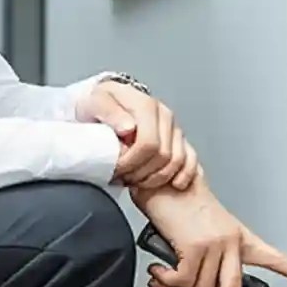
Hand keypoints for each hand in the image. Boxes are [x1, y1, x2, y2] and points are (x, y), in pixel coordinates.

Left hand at [77, 80, 198, 190]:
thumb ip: (111, 114)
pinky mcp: (180, 138)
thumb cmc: (100, 105)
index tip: (115, 170)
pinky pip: (190, 162)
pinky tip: (163, 183)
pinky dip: (180, 176)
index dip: (131, 163)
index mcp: (146, 106)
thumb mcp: (96, 103)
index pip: (148, 143)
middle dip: (141, 173)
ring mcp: (175, 126)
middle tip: (122, 178)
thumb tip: (128, 129)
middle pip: (162, 155)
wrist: (108, 103)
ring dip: (155, 178)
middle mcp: (164, 115)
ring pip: (176, 161)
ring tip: (134, 180)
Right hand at [132, 175, 286, 286]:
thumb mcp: (199, 231)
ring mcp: (215, 243)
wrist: (162, 183)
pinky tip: (159, 273)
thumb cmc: (177, 203)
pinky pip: (182, 282)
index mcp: (238, 237)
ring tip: (164, 284)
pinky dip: (166, 283)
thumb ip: (204, 259)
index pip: (275, 257)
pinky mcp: (196, 245)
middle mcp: (231, 240)